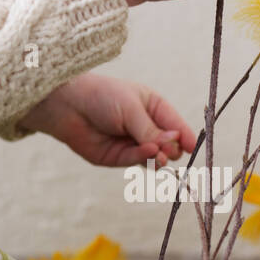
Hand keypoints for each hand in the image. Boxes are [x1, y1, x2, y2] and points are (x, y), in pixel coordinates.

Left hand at [17, 72, 198, 167]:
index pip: (176, 124)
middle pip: (169, 146)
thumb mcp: (131, 108)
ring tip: (158, 153)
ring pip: (155, 158)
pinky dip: (144, 158)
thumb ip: (150, 130)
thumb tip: (173, 144)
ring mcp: (132, 143)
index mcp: (153, 107)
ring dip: (159, 157)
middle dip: (171, 149)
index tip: (192, 146)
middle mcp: (145, 127)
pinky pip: (136, 162)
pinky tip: (149, 153)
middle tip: (167, 148)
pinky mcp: (117, 157)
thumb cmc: (101, 97)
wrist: (67, 106)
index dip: (185, 136)